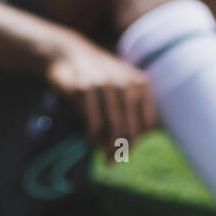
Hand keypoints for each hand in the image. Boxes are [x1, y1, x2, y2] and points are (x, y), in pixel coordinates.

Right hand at [44, 37, 157, 160]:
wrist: (68, 53)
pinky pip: (94, 124)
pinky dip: (94, 138)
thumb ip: (136, 107)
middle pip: (130, 129)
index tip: (128, 149)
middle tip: (112, 161)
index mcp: (140, 83)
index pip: (147, 124)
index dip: (138, 141)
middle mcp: (124, 84)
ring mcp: (104, 87)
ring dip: (108, 148)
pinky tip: (92, 141)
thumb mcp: (123, 83)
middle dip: (122, 150)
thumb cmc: (99, 76)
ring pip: (114, 129)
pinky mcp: (84, 91)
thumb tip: (145, 137)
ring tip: (104, 156)